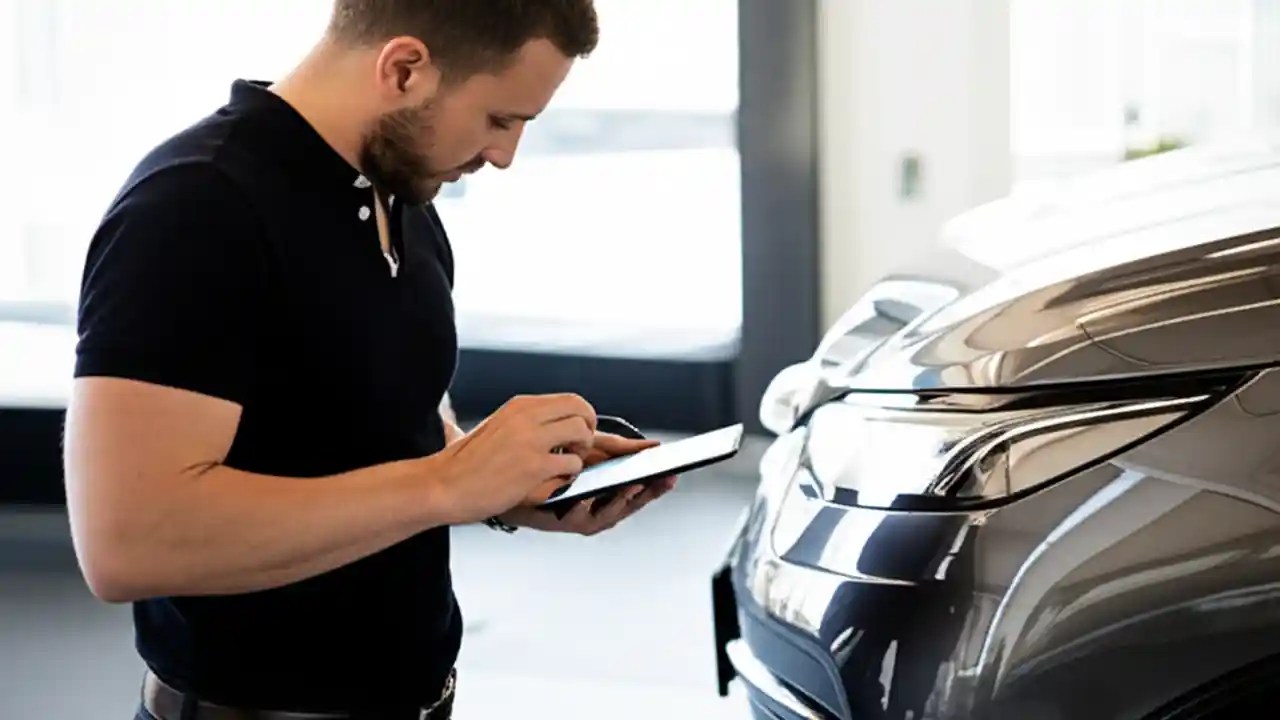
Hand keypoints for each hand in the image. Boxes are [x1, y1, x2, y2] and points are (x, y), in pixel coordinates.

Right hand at [426, 394, 596, 524]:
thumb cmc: (464, 464)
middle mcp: (527, 417)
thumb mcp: (495, 427)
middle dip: (589, 429)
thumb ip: (523, 423)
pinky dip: (569, 476)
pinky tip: (553, 481)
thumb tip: (550, 425)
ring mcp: (531, 441)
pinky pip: (572, 465)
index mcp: (519, 406)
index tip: (579, 433)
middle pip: (581, 409)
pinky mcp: (533, 467)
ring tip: (565, 467)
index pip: (569, 399)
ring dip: (580, 454)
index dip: (582, 417)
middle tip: (579, 448)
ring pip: (581, 434)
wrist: (442, 485)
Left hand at [498, 432, 678, 534]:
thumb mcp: (590, 451)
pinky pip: (572, 518)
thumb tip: (651, 447)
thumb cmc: (556, 463)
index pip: (640, 493)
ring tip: (631, 486)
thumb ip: (619, 451)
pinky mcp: (557, 519)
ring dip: (619, 502)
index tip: (672, 475)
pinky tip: (584, 499)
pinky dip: (580, 510)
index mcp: (609, 492)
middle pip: (629, 506)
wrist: (514, 476)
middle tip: (659, 482)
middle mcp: (598, 508)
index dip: (657, 486)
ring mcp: (580, 517)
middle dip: (646, 495)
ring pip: (606, 516)